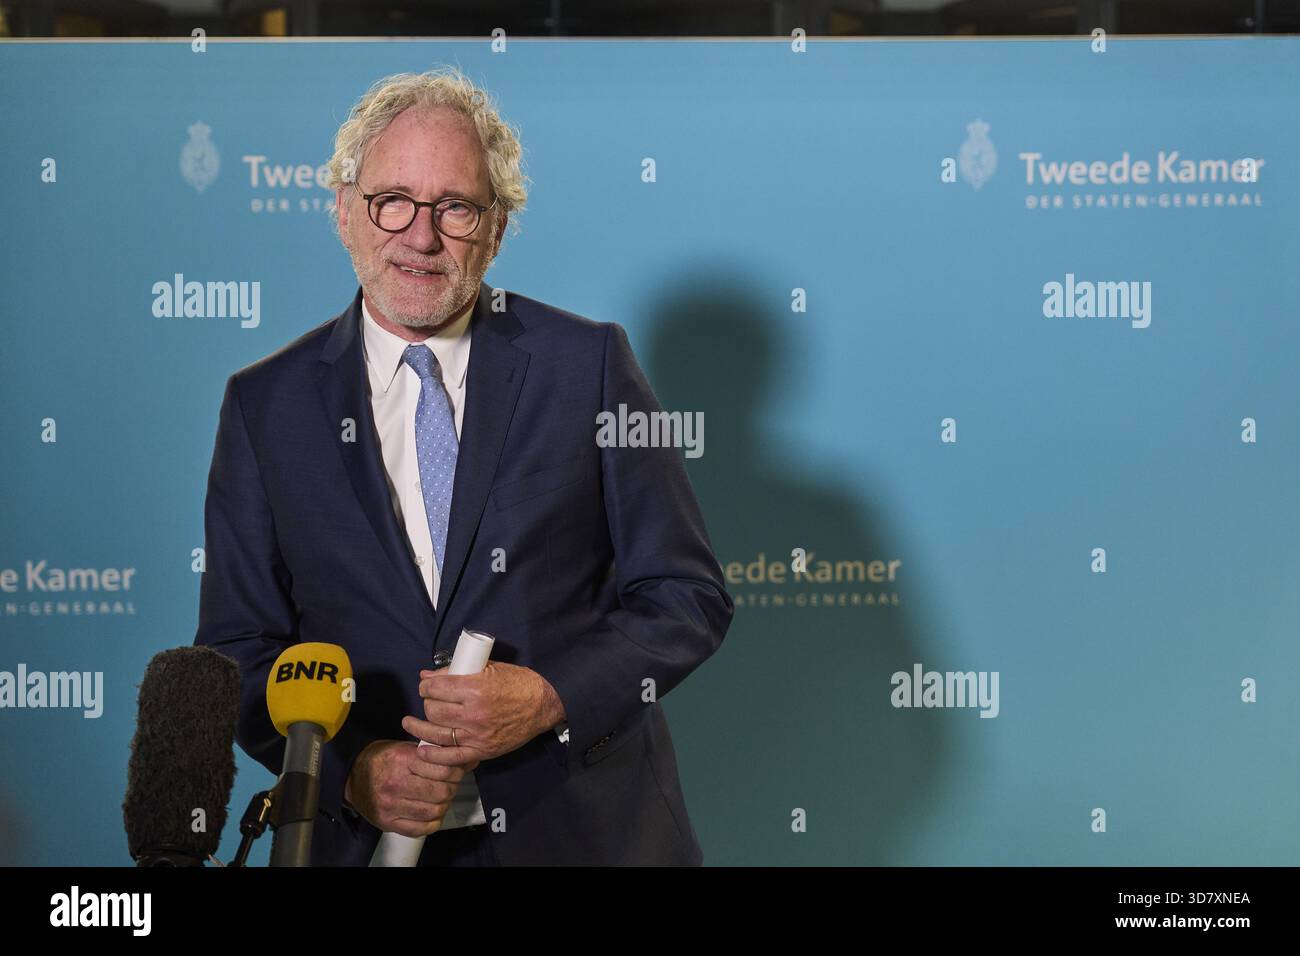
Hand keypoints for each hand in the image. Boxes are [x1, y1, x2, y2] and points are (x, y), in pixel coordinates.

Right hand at [343, 739, 479, 837]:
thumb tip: (467, 759)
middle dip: (451, 788)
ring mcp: (391, 806)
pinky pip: (421, 829)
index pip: (443, 770)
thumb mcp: (405, 747)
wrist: (351, 777)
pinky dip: (433, 822)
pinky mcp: (387, 823)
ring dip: (443, 805)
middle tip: (450, 785)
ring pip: (434, 811)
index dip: (456, 772)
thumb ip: (432, 754)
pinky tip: (432, 813)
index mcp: (402, 760)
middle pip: (441, 792)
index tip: (456, 771)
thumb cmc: (382, 759)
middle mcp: (396, 784)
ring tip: (440, 798)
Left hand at [401, 662, 565, 762]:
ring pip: (437, 733)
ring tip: (410, 723)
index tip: (426, 685)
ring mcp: (477, 734)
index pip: (435, 688)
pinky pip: (452, 757)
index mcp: (475, 688)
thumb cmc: (519, 683)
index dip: (425, 685)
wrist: (543, 705)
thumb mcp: (490, 668)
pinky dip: (434, 756)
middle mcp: (473, 713)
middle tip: (429, 700)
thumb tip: (428, 675)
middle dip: (426, 702)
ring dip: (419, 728)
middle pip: (433, 710)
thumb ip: (458, 671)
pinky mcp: (483, 750)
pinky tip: (422, 750)